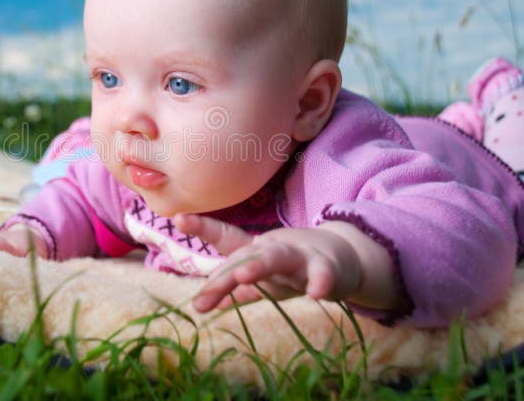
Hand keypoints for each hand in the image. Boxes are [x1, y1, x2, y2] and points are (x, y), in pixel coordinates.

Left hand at [175, 214, 365, 312]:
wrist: (345, 258)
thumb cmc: (294, 268)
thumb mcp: (263, 279)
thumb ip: (236, 289)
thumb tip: (202, 303)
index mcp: (255, 250)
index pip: (226, 239)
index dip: (203, 228)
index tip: (178, 219)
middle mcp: (273, 248)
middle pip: (244, 257)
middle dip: (224, 274)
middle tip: (202, 297)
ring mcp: (299, 256)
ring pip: (277, 258)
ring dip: (260, 266)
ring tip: (244, 276)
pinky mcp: (328, 268)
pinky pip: (323, 275)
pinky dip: (320, 283)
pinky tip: (316, 294)